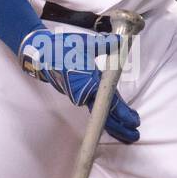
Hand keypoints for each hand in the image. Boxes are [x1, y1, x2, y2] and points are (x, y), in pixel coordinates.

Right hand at [19, 27, 139, 143]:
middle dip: (120, 126)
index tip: (133, 121)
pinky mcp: (79, 94)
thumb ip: (105, 45)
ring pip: (100, 112)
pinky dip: (106, 113)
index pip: (108, 102)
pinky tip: (114, 118)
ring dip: (114, 122)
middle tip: (134, 135)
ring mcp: (80, 95)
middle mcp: (83, 93)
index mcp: (87, 83)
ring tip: (128, 131)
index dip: (122, 113)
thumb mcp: (85, 43)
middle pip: (105, 114)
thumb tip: (120, 41)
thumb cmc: (63, 49)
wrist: (41, 55)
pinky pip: (95, 106)